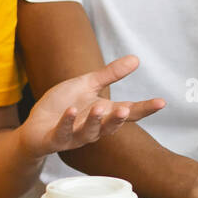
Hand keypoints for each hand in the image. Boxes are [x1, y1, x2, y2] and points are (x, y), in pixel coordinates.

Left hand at [18, 55, 164, 158]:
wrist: (35, 126)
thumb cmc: (63, 105)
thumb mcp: (87, 84)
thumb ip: (110, 74)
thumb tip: (136, 59)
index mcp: (103, 113)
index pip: (128, 112)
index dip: (145, 108)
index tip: (161, 102)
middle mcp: (93, 127)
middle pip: (111, 126)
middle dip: (119, 119)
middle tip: (127, 109)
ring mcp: (75, 135)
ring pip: (89, 132)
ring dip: (95, 120)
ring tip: (100, 107)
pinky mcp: (56, 138)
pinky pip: (63, 132)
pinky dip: (68, 122)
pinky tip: (72, 110)